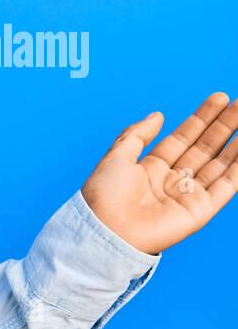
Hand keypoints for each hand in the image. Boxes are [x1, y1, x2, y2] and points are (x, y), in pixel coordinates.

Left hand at [80, 91, 237, 255]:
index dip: (202, 118)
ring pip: (220, 163)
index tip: (221, 97)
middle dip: (225, 125)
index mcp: (151, 169)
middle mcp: (173, 181)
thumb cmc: (104, 196)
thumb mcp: (117, 157)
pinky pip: (227, 185)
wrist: (105, 230)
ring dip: (237, 143)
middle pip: (205, 147)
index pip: (184, 138)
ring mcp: (188, 196)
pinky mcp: (200, 211)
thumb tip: (158, 115)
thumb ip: (137, 134)